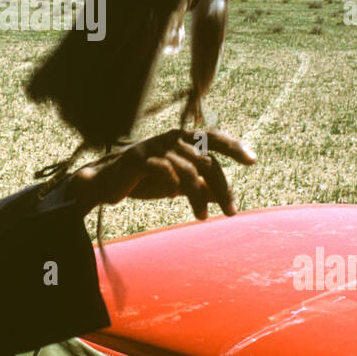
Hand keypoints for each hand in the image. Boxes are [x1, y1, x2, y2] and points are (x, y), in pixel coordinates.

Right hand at [68, 129, 255, 219]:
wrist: (104, 183)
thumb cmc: (142, 181)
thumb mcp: (175, 185)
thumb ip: (198, 187)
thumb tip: (221, 197)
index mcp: (181, 140)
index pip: (213, 138)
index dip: (234, 146)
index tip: (252, 161)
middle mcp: (171, 139)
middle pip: (206, 161)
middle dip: (222, 188)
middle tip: (230, 212)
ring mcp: (155, 147)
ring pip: (189, 170)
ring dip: (198, 197)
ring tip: (202, 217)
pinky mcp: (139, 158)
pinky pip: (165, 170)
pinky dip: (174, 185)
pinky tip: (174, 197)